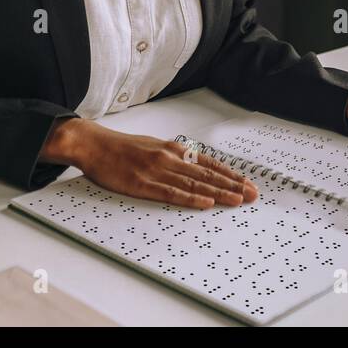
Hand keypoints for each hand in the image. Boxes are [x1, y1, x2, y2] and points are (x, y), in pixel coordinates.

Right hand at [43, 118, 259, 208]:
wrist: (94, 145)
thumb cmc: (121, 148)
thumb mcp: (152, 146)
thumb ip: (173, 156)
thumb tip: (194, 165)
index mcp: (172, 149)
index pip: (208, 163)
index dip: (229, 174)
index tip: (247, 182)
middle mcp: (169, 158)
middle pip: (207, 174)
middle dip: (232, 185)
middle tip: (253, 194)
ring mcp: (157, 171)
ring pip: (195, 183)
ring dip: (219, 192)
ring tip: (238, 200)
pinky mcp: (143, 184)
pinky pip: (171, 193)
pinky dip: (191, 197)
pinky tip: (206, 202)